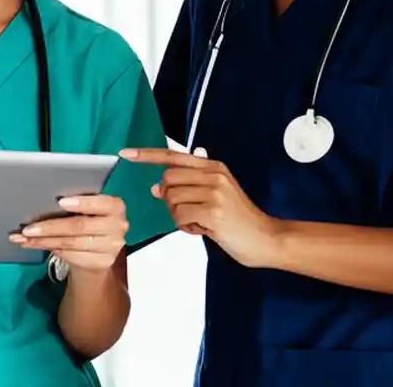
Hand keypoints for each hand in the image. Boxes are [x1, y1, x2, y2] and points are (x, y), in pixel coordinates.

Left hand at [10, 195, 127, 274]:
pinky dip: (51, 250)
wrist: (98, 252)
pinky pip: (71, 256)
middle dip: (50, 227)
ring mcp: (112, 247)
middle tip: (27, 229)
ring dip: (44, 241)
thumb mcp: (87, 210)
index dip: (81, 203)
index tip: (60, 202)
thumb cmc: (87, 222)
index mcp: (115, 206)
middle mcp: (118, 226)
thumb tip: (42, 201)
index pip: (101, 203)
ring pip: (71, 243)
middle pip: (79, 226)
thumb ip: (74, 204)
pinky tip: (36, 245)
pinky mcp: (102, 263)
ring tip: (24, 238)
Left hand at [121, 148, 280, 267]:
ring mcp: (214, 192)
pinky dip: (186, 226)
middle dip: (169, 199)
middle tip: (188, 212)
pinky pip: (179, 216)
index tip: (126, 153)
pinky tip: (203, 229)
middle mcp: (214, 174)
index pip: (173, 156)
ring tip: (200, 222)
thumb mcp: (215, 195)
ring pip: (171, 199)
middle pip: (167, 179)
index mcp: (213, 166)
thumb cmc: (238, 220)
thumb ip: (187, 187)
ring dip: (179, 216)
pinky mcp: (213, 211)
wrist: (266, 239)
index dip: (147, 155)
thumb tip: (156, 187)